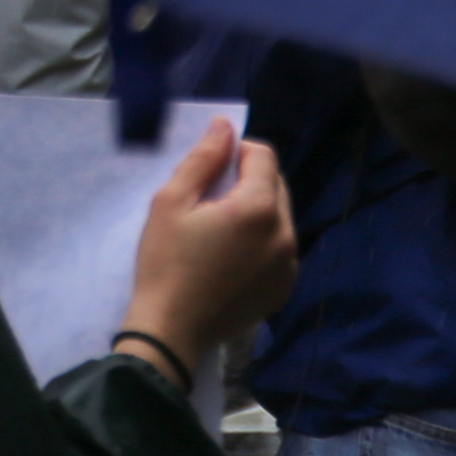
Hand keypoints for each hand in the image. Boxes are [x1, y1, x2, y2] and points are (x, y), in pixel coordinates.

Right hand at [121, 114, 298, 372]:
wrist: (172, 330)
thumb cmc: (166, 261)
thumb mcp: (172, 202)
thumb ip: (203, 159)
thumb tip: (225, 126)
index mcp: (259, 208)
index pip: (263, 156)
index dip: (237, 151)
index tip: (211, 169)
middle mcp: (286, 234)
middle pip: (276, 185)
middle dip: (249, 180)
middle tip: (212, 199)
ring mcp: (289, 265)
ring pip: (280, 217)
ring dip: (258, 211)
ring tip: (221, 230)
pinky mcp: (285, 288)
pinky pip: (280, 249)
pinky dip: (263, 242)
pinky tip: (232, 257)